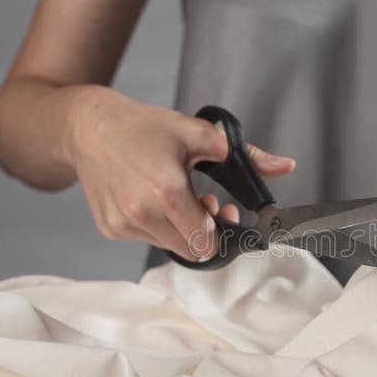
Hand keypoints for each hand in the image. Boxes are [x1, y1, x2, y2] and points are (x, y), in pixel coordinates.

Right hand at [61, 86, 294, 260]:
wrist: (89, 126)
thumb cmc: (144, 127)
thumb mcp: (200, 134)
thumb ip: (248, 156)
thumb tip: (287, 166)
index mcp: (167, 192)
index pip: (206, 242)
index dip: (222, 231)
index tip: (223, 211)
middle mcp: (141, 214)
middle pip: (191, 250)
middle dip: (205, 232)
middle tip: (206, 203)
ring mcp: (122, 224)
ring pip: (169, 247)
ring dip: (181, 229)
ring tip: (177, 197)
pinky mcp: (109, 228)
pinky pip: (146, 240)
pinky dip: (158, 226)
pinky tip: (153, 200)